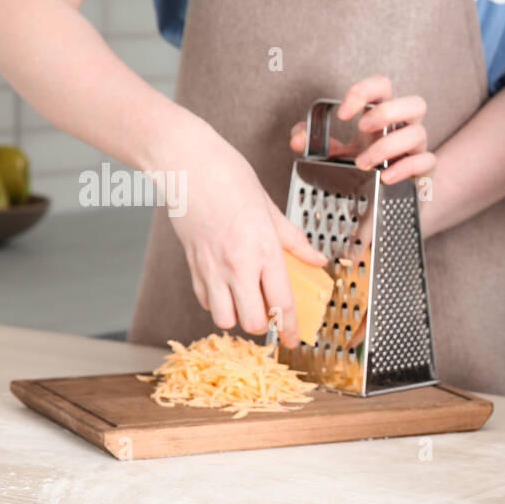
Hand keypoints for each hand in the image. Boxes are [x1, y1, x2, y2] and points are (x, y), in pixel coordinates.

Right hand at [165, 121, 326, 347]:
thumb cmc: (230, 178)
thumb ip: (295, 241)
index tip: (295, 339)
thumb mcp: (272, 209)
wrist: (187, 164)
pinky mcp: (191, 265)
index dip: (292, 328)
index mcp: (264, 250)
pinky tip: (225, 287)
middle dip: (264, 325)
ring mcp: (211, 267)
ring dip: (237, 317)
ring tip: (245, 302)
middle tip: (270, 314)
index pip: (283, 303)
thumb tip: (317, 261)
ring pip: (224, 319)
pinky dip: (216, 302)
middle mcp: (237, 264)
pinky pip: (204, 300)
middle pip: (253, 321)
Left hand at [288, 75, 433, 184]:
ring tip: (363, 163)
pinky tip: (385, 177)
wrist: (383, 209)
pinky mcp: (425, 173)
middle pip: (415, 103)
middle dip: (387, 111)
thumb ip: (316, 143)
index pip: (383, 87)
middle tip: (361, 128)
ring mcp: (418, 151)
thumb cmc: (363, 174)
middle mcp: (404, 130)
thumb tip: (298, 138)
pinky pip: (426, 162)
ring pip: (418, 133)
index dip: (364, 91)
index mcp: (383, 118)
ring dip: (388, 145)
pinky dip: (405, 168)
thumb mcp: (337, 156)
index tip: (342, 114)